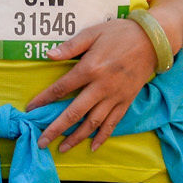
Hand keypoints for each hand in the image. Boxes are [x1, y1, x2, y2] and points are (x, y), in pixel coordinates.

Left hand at [28, 16, 159, 153]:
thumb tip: (49, 55)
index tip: (31, 110)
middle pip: (75, 113)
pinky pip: (113, 123)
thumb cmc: (118, 34)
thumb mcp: (92, 33)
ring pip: (93, 123)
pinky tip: (93, 146)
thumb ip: (70, 46)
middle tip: (42, 142)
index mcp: (89, 69)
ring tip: (63, 148)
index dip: (44, 100)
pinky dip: (103, 136)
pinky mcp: (126, 101)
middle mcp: (101, 87)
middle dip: (56, 129)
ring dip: (77, 137)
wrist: (151, 41)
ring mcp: (115, 97)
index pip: (61, 88)